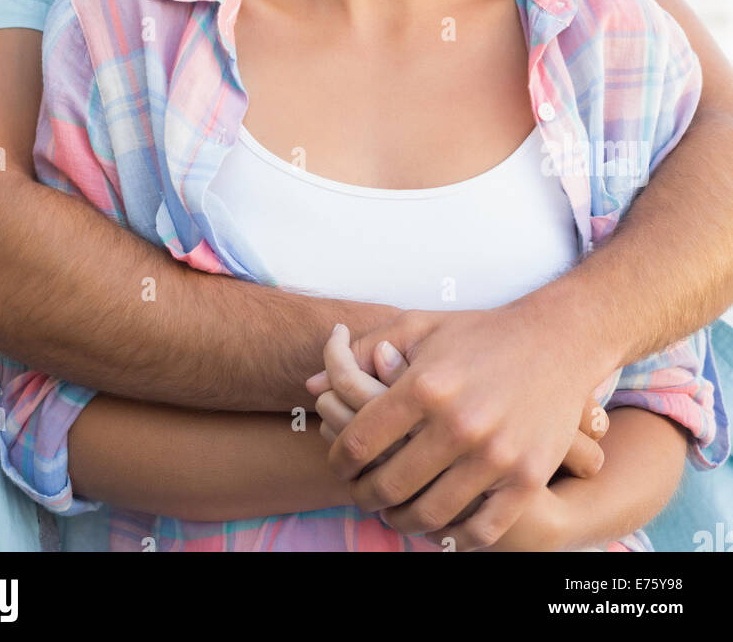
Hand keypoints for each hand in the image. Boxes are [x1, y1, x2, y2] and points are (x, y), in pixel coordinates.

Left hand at [305, 304, 605, 546]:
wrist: (557, 340)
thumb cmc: (478, 333)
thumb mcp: (418, 327)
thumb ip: (361, 354)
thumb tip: (309, 387)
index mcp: (425, 385)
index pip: (358, 442)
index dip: (338, 461)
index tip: (339, 465)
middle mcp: (458, 424)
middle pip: (388, 485)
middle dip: (363, 495)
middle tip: (362, 492)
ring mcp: (495, 456)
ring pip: (429, 515)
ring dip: (402, 520)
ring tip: (395, 510)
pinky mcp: (526, 479)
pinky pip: (479, 532)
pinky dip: (452, 538)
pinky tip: (441, 525)